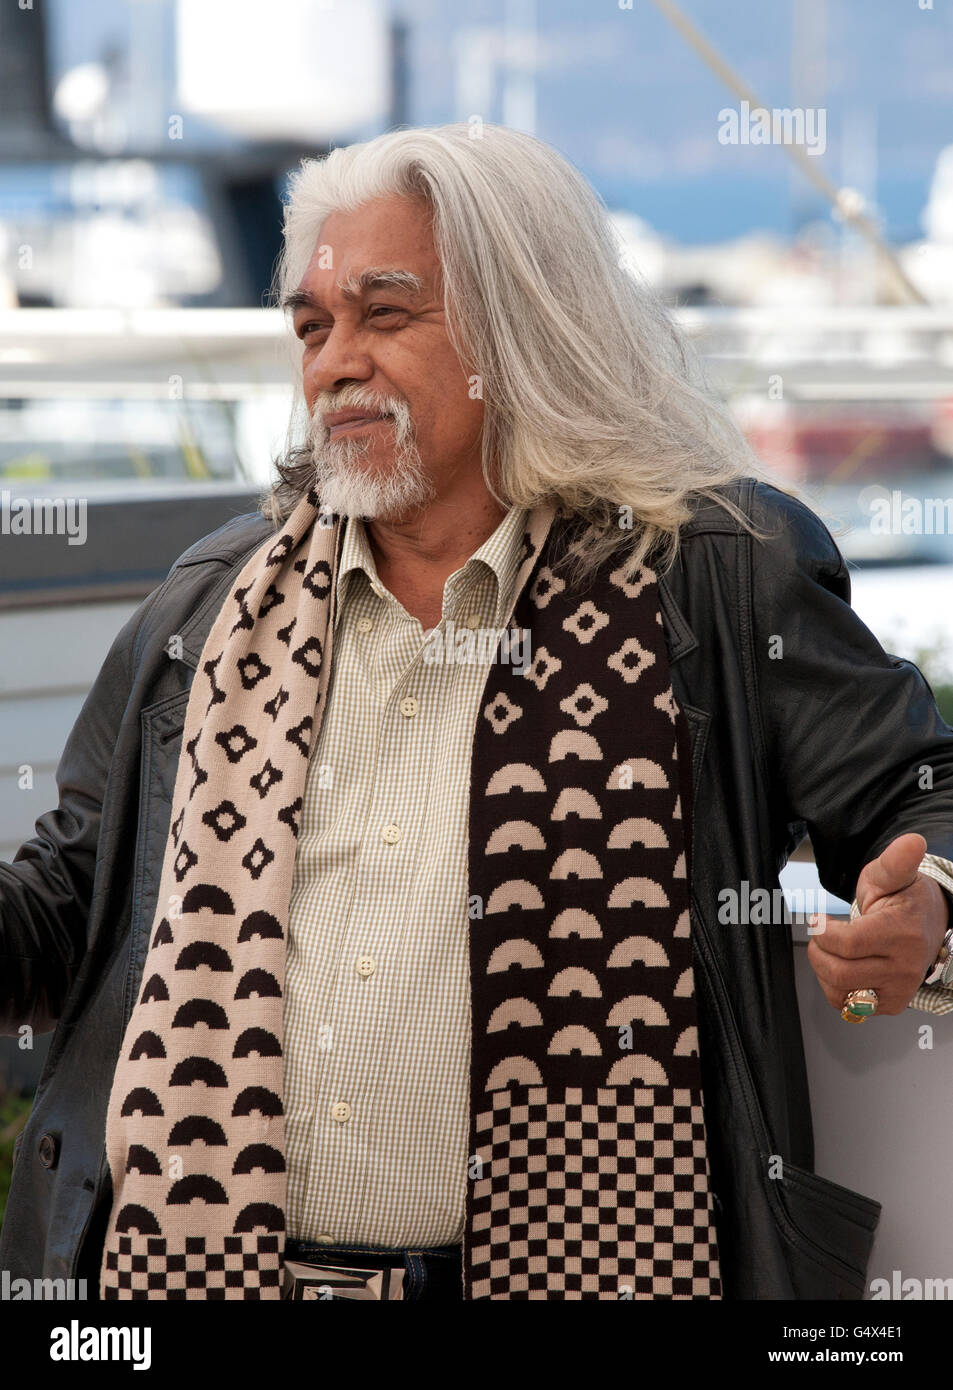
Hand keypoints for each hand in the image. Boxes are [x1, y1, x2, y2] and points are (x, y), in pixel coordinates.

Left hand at [807, 833, 948, 1015]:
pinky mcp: (891, 1004)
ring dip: (825, 969)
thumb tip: (912, 841)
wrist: (926, 925)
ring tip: (832, 949)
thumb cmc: (903, 899)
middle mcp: (904, 967)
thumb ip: (895, 860)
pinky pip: (849, 1005)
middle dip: (819, 951)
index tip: (817, 919)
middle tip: (821, 935)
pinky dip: (836, 988)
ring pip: (841, 992)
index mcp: (902, 934)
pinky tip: (843, 966)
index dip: (822, 932)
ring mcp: (899, 989)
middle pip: (840, 971)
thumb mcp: (892, 875)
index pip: (847, 944)